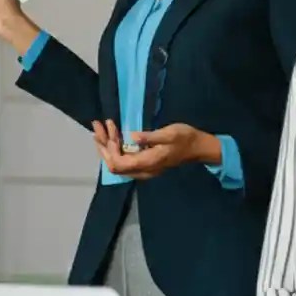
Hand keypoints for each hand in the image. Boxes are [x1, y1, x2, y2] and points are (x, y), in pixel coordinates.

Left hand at [90, 120, 217, 179]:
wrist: (198, 147)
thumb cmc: (185, 138)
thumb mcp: (169, 134)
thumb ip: (150, 137)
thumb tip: (132, 137)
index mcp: (148, 163)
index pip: (119, 163)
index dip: (109, 150)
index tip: (109, 130)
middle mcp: (143, 170)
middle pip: (114, 165)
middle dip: (103, 145)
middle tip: (97, 125)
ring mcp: (143, 168)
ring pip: (117, 162)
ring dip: (107, 145)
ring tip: (101, 127)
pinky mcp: (143, 163)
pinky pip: (124, 159)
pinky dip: (115, 147)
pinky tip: (113, 133)